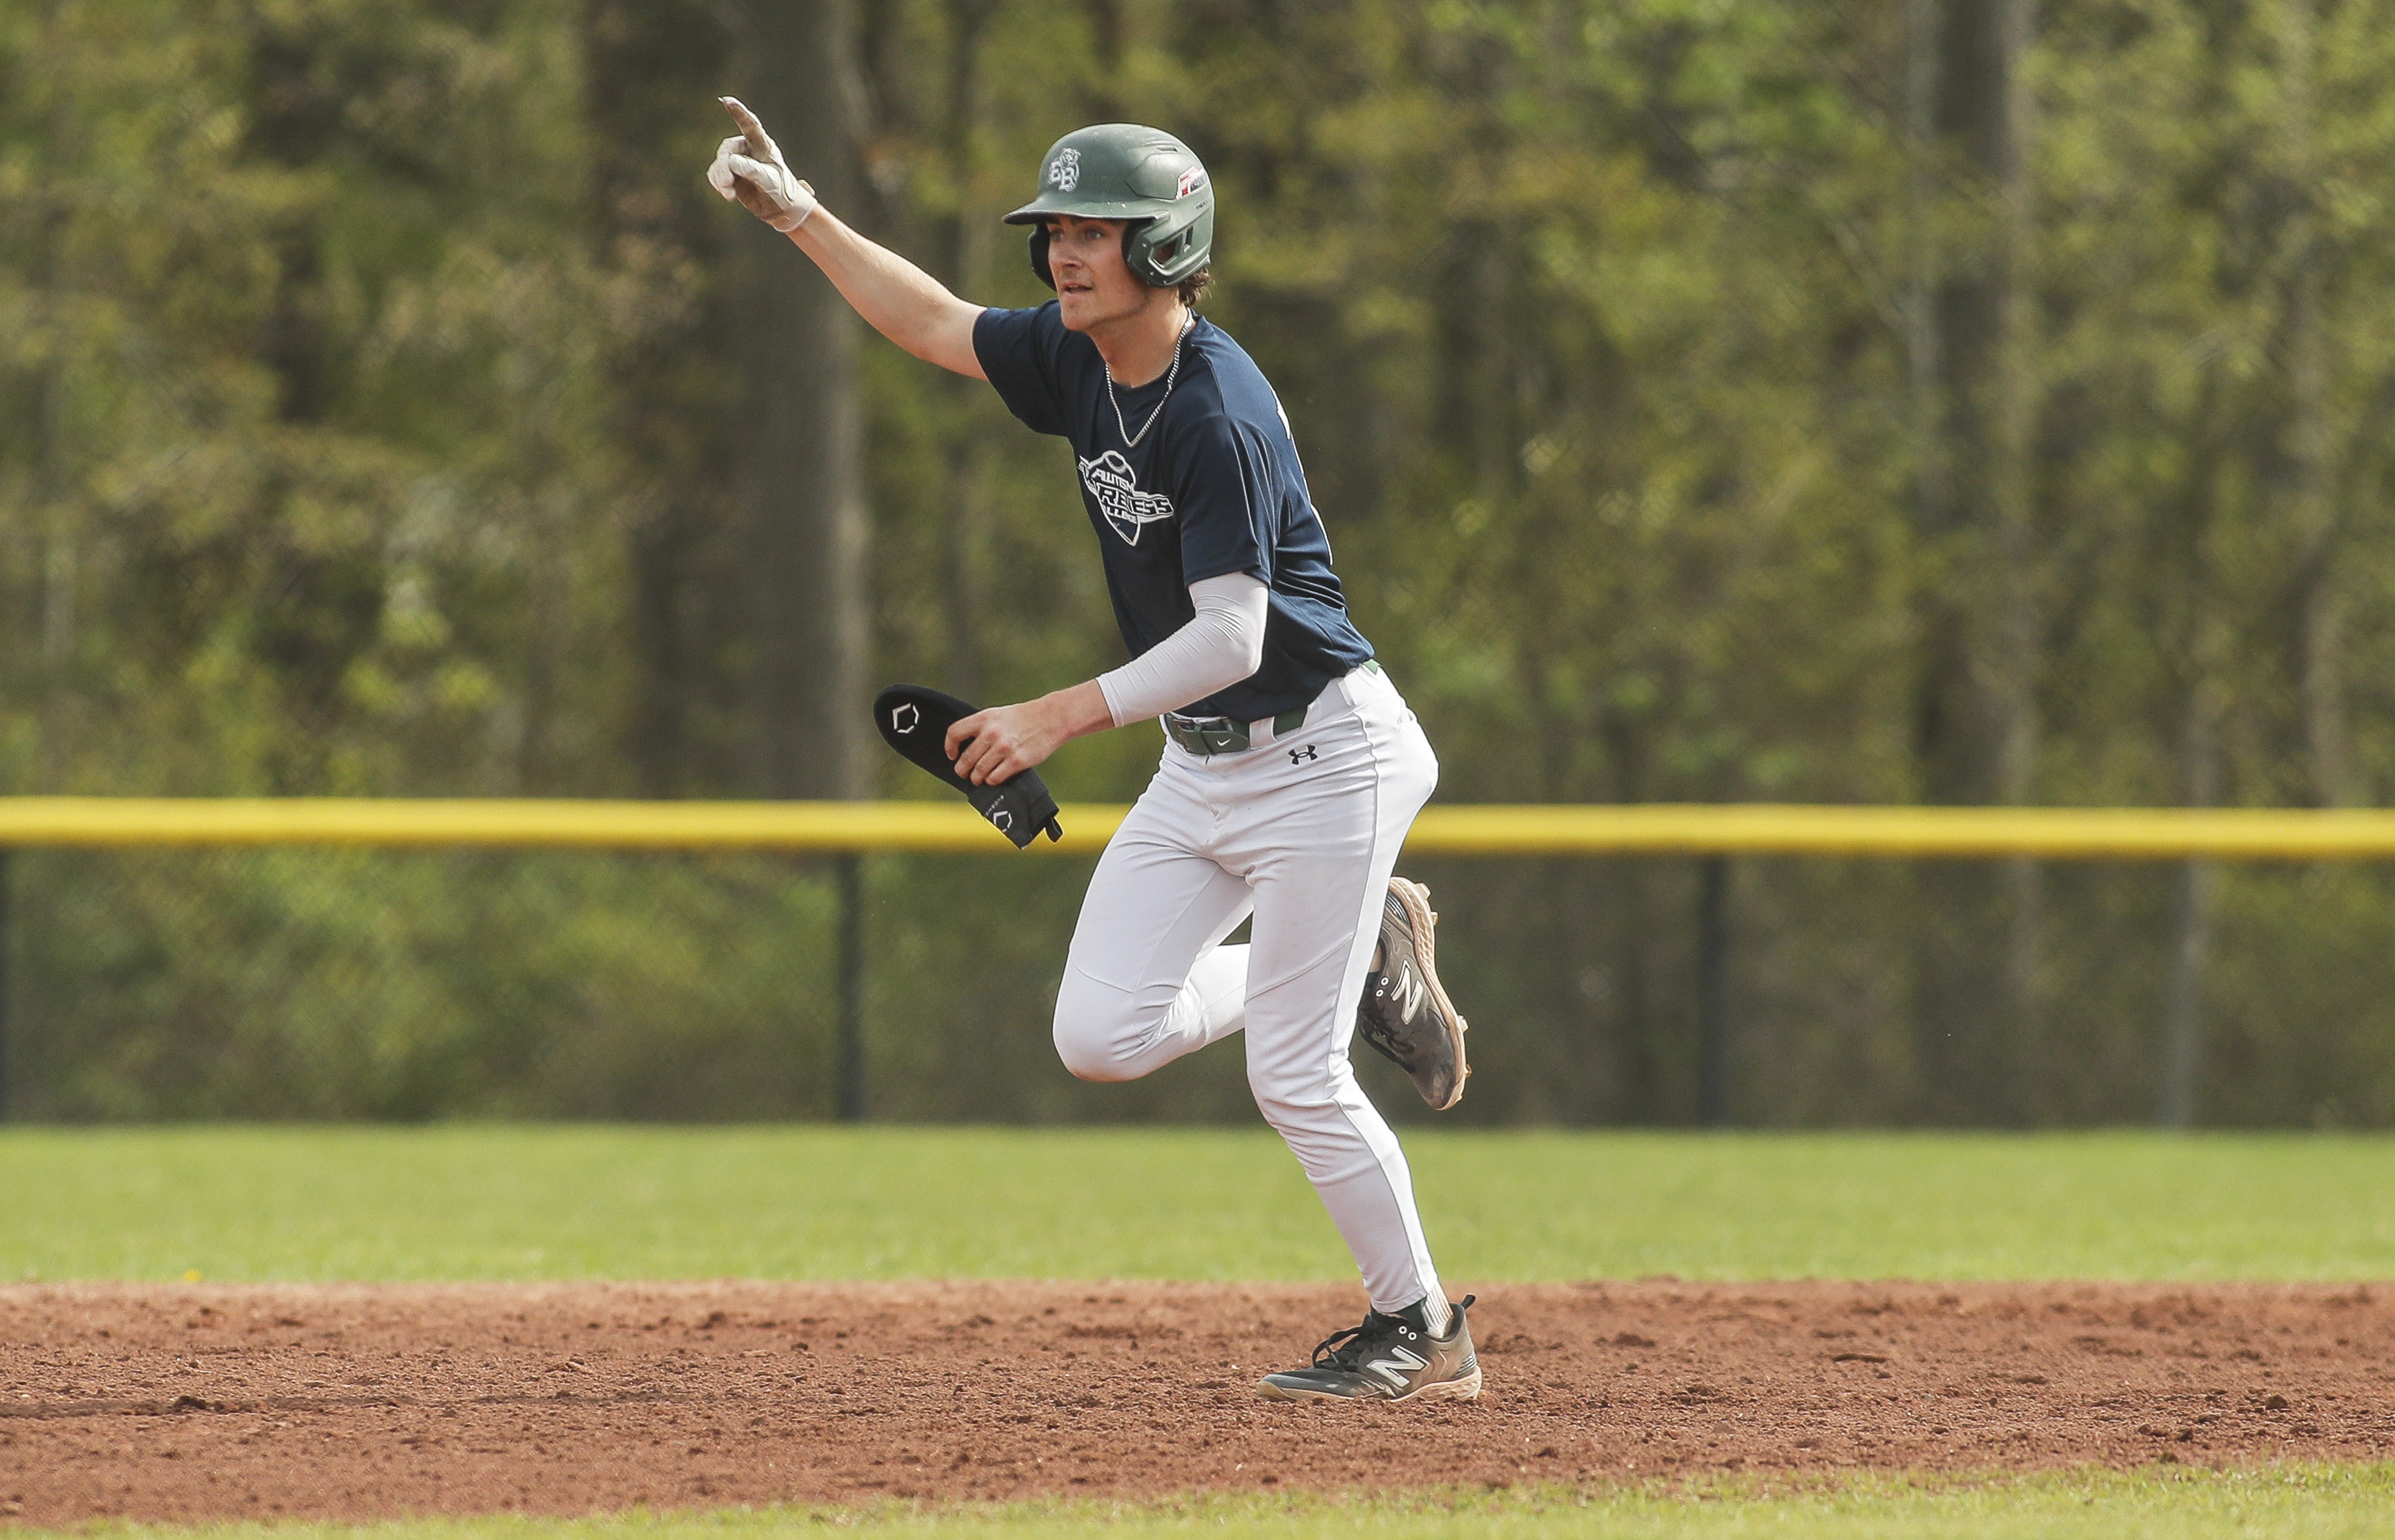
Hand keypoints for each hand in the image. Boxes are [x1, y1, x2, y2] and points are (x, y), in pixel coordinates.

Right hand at [708, 97, 817, 231]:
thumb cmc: (782, 192)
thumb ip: (753, 170)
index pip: (751, 126)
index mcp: (764, 145)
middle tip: (727, 183)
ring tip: (730, 194)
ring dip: (721, 178)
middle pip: (728, 149)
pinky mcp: (730, 173)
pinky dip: (719, 183)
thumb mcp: (770, 182)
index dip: (739, 112)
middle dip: (724, 166)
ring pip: (720, 162)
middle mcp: (749, 149)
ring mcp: (738, 160)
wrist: (781, 209)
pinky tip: (729, 195)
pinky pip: (715, 173)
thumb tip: (731, 161)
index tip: (726, 100)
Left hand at [946, 684, 1111, 784]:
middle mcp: (991, 733)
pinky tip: (993, 778)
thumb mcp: (997, 714)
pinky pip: (995, 778)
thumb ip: (980, 727)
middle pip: (966, 758)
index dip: (950, 747)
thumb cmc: (1023, 717)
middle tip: (964, 773)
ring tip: (979, 778)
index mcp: (984, 718)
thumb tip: (964, 746)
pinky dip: (992, 780)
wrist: (1051, 718)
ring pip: (979, 771)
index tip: (952, 755)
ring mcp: (1004, 748)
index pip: (955, 733)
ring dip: (976, 778)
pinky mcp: (1016, 761)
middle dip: (962, 770)